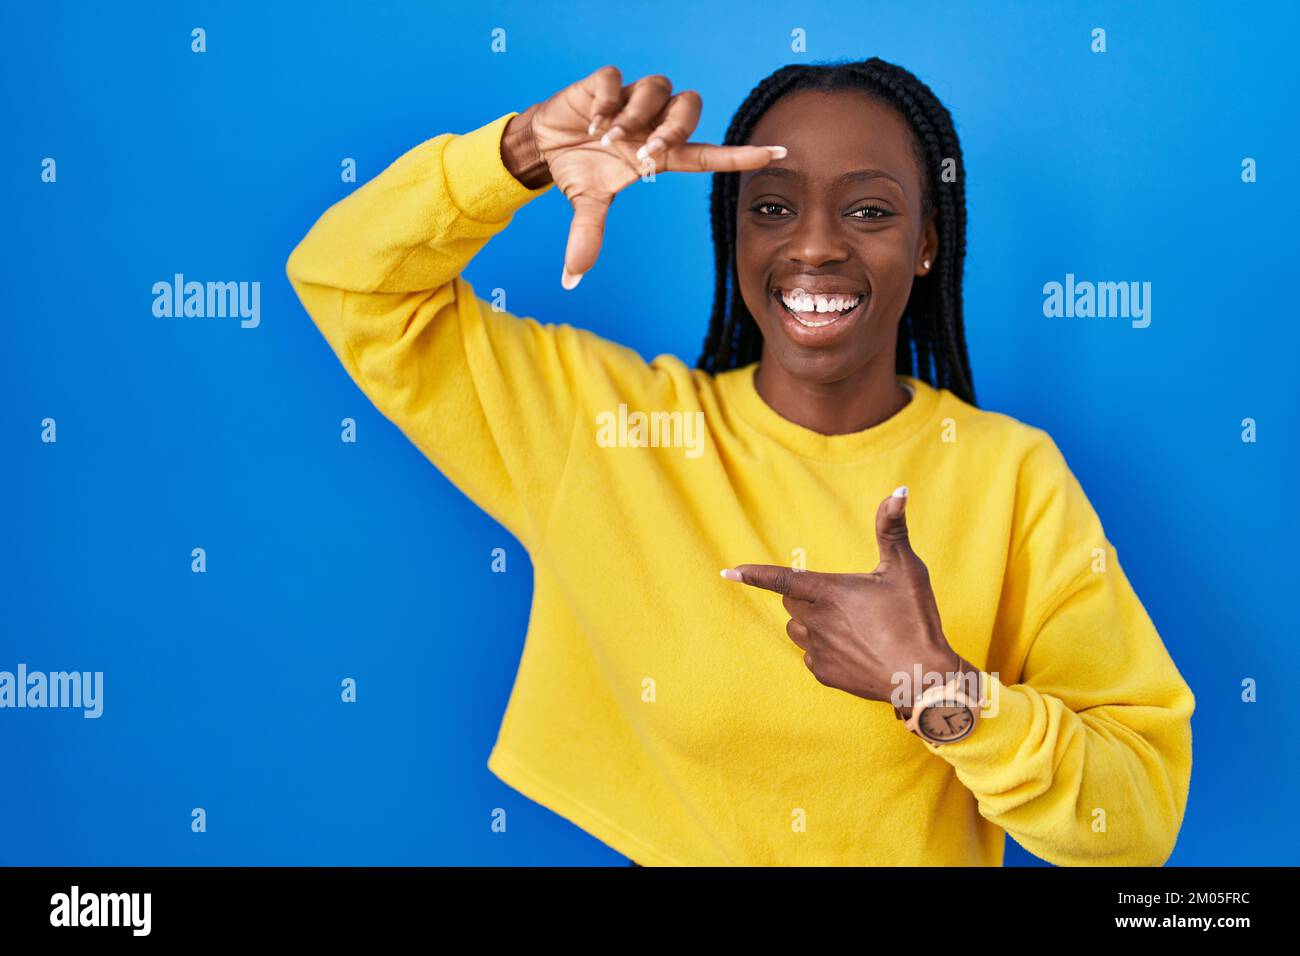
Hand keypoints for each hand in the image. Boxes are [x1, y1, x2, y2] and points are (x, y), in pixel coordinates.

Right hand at [502, 65, 786, 288]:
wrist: (546, 143)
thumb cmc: (581, 169)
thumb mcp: (587, 202)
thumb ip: (585, 237)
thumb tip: (569, 280)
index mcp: (660, 152)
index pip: (709, 153)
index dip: (742, 155)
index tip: (777, 154)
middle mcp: (653, 121)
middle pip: (689, 110)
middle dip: (670, 132)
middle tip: (643, 154)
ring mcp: (631, 98)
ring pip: (658, 89)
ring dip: (634, 117)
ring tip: (606, 137)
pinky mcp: (605, 81)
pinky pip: (617, 79)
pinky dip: (607, 102)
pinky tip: (591, 122)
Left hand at [722, 487, 973, 711]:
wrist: (924, 678)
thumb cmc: (915, 619)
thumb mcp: (906, 569)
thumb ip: (893, 529)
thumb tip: (899, 490)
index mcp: (829, 592)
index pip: (780, 578)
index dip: (753, 574)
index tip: (728, 572)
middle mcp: (816, 621)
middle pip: (790, 602)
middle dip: (803, 597)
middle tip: (841, 600)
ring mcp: (818, 651)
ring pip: (796, 630)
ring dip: (810, 623)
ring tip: (849, 626)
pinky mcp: (825, 675)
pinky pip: (810, 657)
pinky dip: (822, 650)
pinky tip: (853, 651)